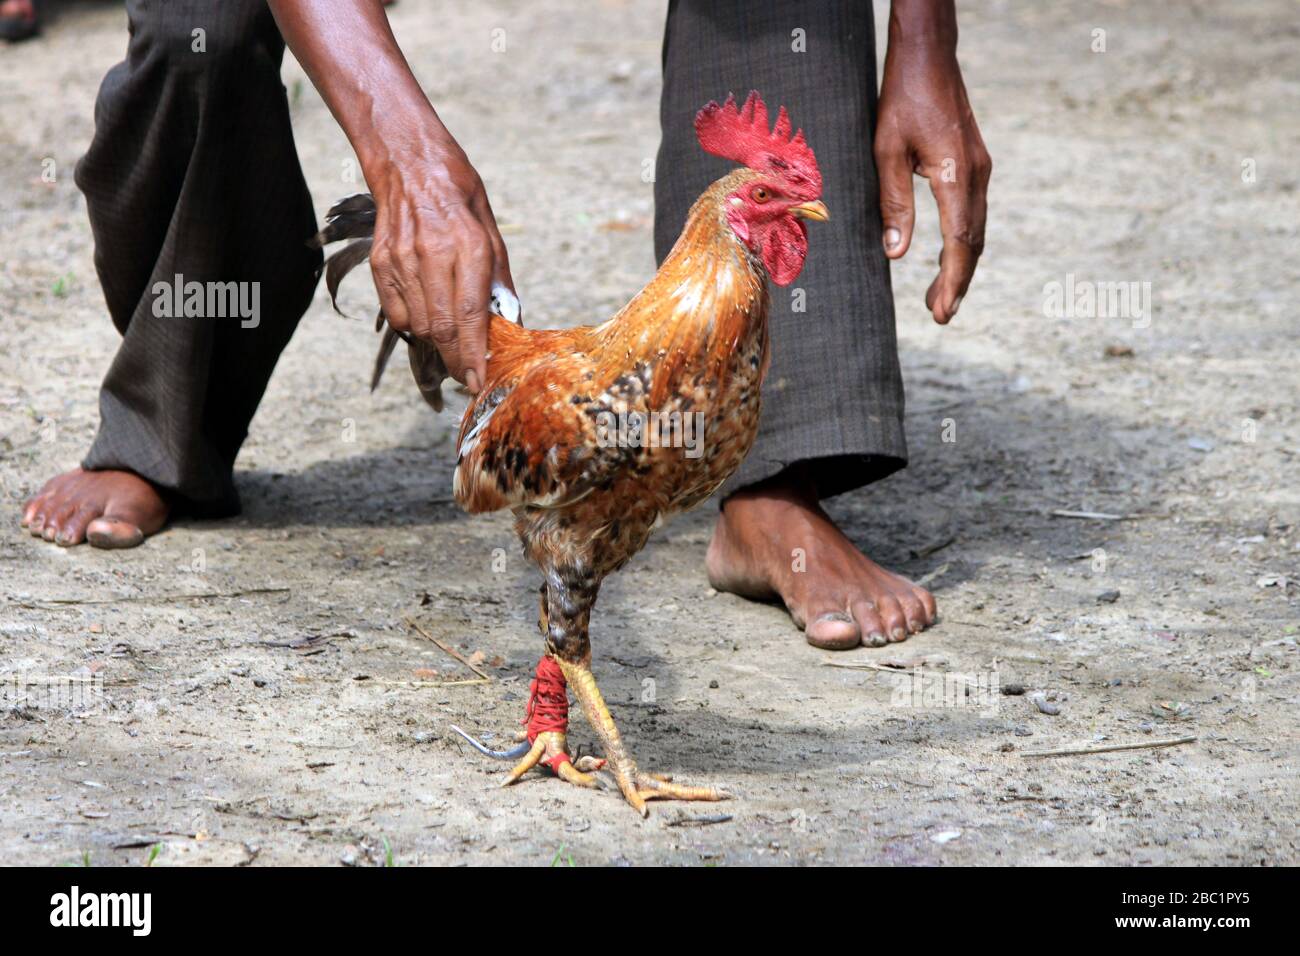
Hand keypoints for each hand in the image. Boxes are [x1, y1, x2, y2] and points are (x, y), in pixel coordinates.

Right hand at [263, 0, 515, 391]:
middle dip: (456, 362)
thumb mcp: (492, 228)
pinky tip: (425, 317)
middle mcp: (433, 255)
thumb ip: (499, 278)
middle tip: (467, 377)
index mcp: (469, 247)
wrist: (407, 159)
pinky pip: (396, 313)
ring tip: (451, 346)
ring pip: (418, 326)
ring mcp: (402, 260)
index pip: (471, 316)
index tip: (479, 382)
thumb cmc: (458, 191)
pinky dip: (412, 325)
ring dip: (436, 346)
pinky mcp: (380, 262)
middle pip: (442, 329)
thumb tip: (509, 321)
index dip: (474, 356)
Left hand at [875, 2, 990, 323]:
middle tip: (940, 316)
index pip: (959, 241)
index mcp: (955, 175)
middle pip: (974, 242)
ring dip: (960, 266)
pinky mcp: (973, 164)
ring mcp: (979, 169)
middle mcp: (976, 175)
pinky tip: (949, 256)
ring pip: (976, 229)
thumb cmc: (902, 98)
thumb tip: (896, 254)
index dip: (951, 280)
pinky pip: (972, 213)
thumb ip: (893, 203)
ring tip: (940, 298)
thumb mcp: (886, 152)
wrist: (929, 55)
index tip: (940, 311)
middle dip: (957, 282)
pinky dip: (962, 242)